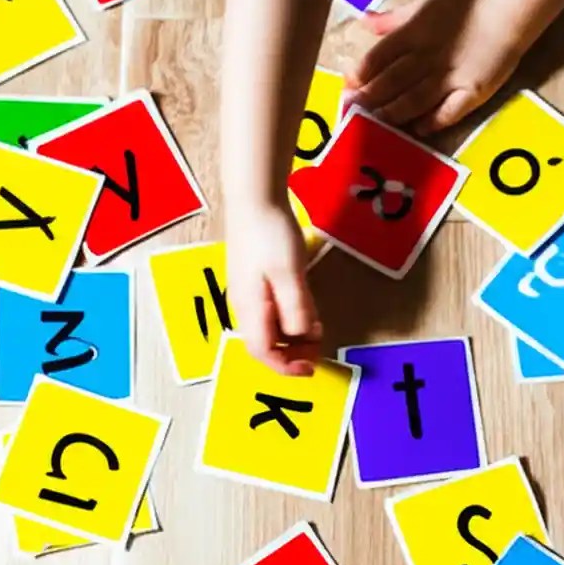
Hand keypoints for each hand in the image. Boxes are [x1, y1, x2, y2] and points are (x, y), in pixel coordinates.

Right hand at [226, 203, 321, 375]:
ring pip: (268, 327)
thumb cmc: (270, 234)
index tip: (312, 366)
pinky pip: (270, 311)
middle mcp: (244, 305)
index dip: (286, 366)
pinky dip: (288, 318)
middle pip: (264, 343)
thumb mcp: (290, 273)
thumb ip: (297, 308)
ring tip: (316, 328)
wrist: (253, 198)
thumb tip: (304, 337)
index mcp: (251, 307)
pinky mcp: (253, 280)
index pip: (263, 352)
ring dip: (292, 335)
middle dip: (292, 353)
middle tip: (319, 346)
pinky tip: (304, 307)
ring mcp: (247, 292)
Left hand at [345, 0, 524, 135]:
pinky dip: (431, 122)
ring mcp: (451, 76)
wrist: (509, 7)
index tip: (347, 85)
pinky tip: (416, 129)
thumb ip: (392, 18)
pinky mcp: (473, 91)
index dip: (360, 73)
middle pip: (392, 81)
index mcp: (414, 33)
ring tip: (375, 123)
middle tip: (350, 110)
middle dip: (369, 97)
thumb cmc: (464, 4)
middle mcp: (429, 56)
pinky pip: (449, 112)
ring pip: (414, 99)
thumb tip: (363, 20)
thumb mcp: (423, 5)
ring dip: (392, 113)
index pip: (379, 56)